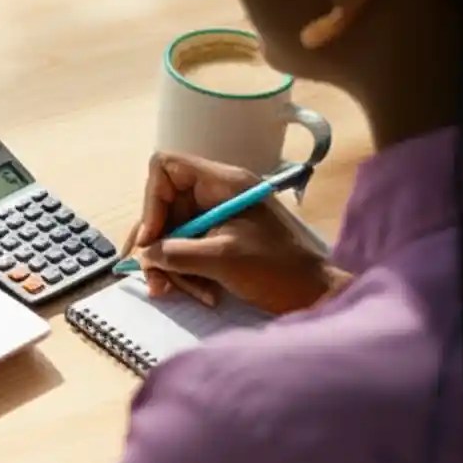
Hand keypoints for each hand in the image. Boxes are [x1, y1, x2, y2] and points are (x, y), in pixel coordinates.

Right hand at [122, 152, 351, 314]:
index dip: (152, 201)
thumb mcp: (222, 259)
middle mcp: (217, 194)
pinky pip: (188, 249)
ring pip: (172, 233)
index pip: (166, 168)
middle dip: (156, 244)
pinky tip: (202, 293)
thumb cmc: (276, 270)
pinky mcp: (222, 240)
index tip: (152, 238)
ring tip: (172, 292)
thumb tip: (145, 254)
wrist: (317, 295)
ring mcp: (219, 217)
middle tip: (153, 278)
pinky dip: (186, 272)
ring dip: (170, 265)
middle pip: (164, 207)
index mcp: (222, 184)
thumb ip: (176, 253)